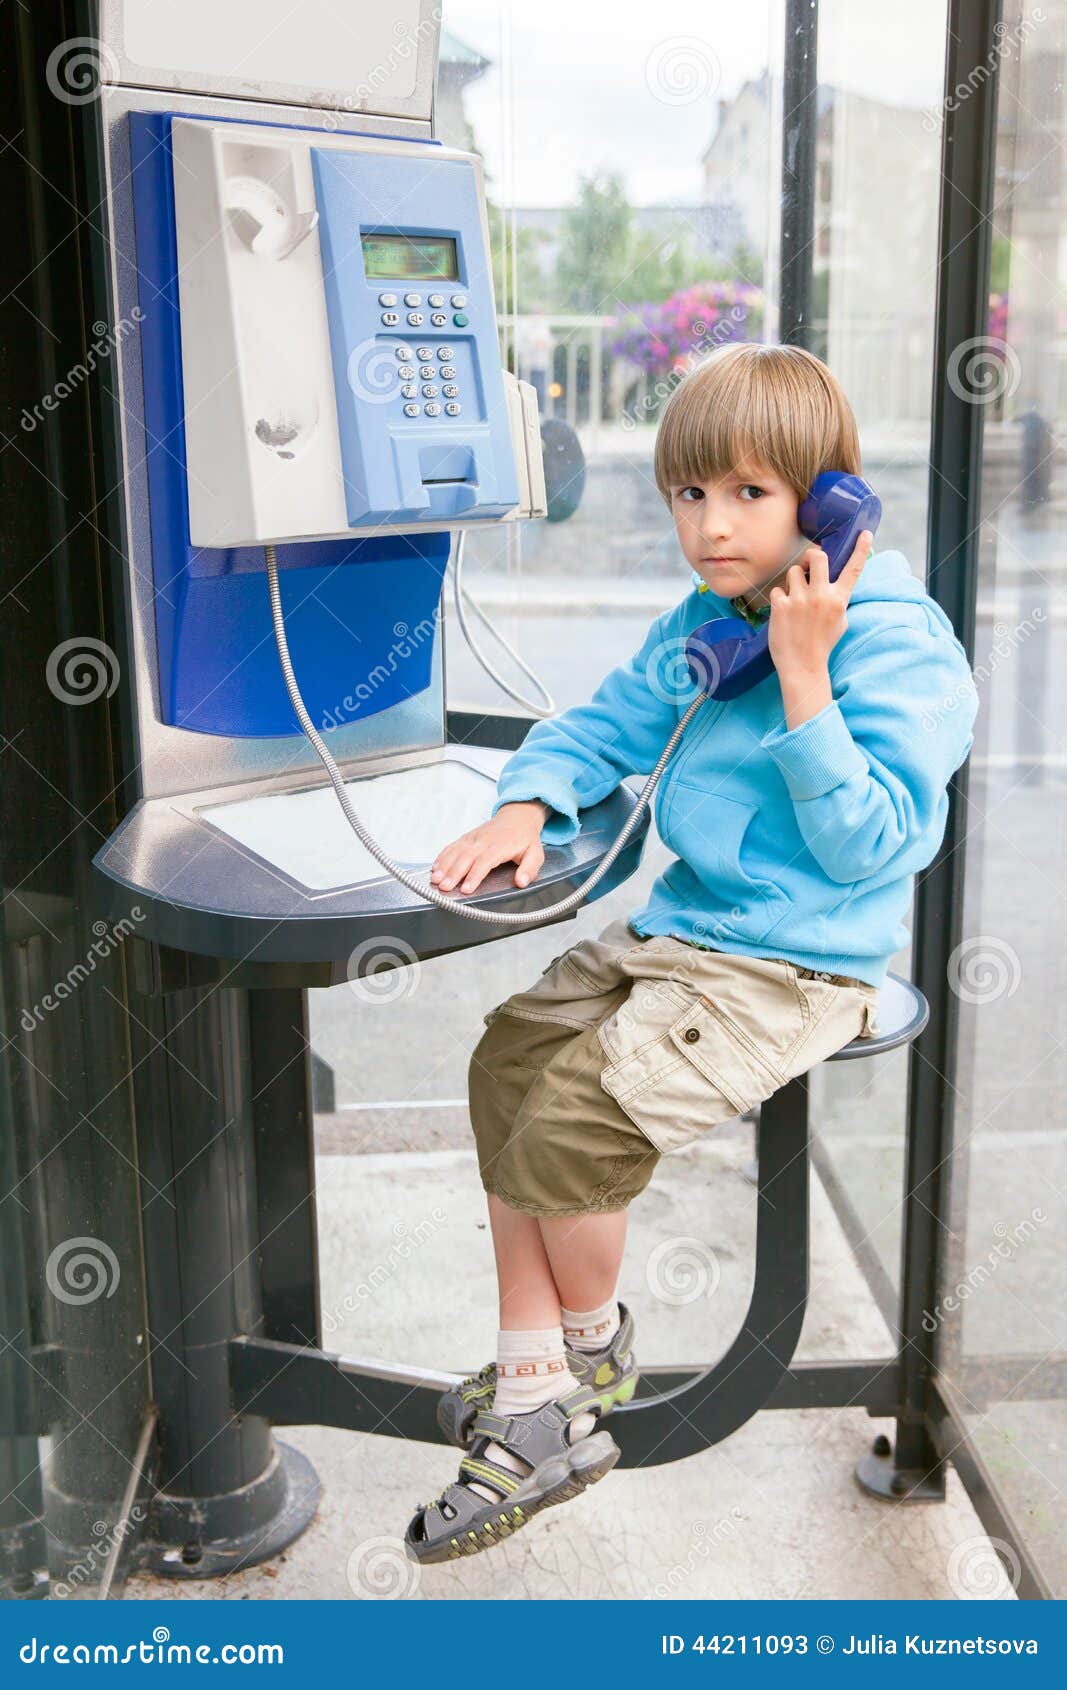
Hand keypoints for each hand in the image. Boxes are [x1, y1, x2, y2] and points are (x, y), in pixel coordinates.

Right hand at [429, 801, 547, 894]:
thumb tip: (521, 882)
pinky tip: (435, 868)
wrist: (517, 817)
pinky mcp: (466, 837)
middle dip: (453, 873)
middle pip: (466, 857)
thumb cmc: (525, 838)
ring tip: (435, 879)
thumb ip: (529, 869)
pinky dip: (442, 857)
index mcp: (500, 846)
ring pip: (456, 851)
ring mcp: (473, 838)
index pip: (485, 861)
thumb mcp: (536, 854)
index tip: (466, 889)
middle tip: (444, 887)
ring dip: (444, 866)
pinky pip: (452, 846)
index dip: (474, 876)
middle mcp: (484, 840)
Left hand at [767, 529, 873, 678]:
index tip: (864, 534)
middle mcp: (821, 596)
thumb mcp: (840, 620)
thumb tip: (834, 580)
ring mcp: (800, 600)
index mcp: (839, 600)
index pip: (853, 569)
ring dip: (793, 580)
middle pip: (817, 556)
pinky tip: (784, 613)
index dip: (861, 549)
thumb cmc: (822, 643)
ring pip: (793, 571)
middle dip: (811, 556)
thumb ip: (838, 598)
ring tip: (795, 598)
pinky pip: (778, 589)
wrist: (802, 665)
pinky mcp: (781, 606)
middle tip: (808, 564)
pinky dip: (779, 598)